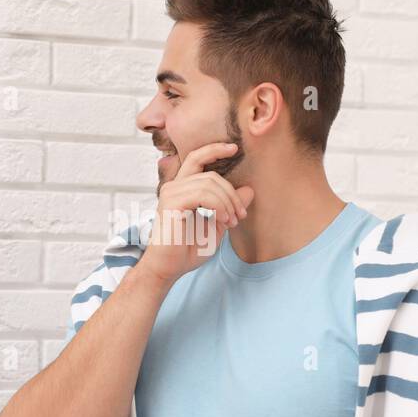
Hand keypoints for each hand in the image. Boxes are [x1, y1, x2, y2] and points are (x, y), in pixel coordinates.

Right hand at [138, 141, 253, 285]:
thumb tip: (249, 190)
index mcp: (181, 189)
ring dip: (227, 202)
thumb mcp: (217, 225)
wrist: (169, 268)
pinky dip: (219, 206)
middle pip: (211, 175)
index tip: (234, 148)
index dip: (214, 149)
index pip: (196, 158)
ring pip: (209, 184)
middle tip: (240, 215)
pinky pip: (203, 194)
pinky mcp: (172, 203)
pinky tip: (223, 220)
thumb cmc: (187, 249)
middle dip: (231, 194)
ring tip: (232, 221)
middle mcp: (174, 187)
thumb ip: (230, 207)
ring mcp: (171, 194)